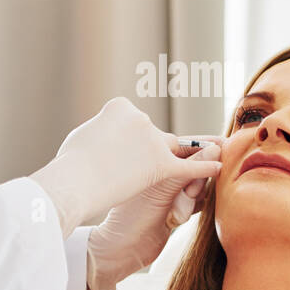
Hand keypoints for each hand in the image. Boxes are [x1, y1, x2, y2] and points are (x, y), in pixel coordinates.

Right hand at [29, 98, 221, 238]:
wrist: (72, 183)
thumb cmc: (70, 165)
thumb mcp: (82, 138)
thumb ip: (102, 133)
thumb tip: (105, 133)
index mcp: (119, 106)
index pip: (132, 121)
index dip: (127, 139)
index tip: (119, 152)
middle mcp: (140, 119)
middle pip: (154, 135)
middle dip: (153, 150)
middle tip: (157, 158)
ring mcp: (153, 140)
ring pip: (173, 149)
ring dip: (192, 152)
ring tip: (212, 150)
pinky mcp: (161, 165)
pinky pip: (188, 166)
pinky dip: (204, 166)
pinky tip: (219, 165)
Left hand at [86, 139, 221, 289]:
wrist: (124, 250)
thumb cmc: (134, 217)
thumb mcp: (163, 190)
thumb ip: (190, 169)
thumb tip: (216, 149)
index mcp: (153, 159)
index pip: (186, 145)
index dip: (206, 147)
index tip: (226, 147)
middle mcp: (163, 172)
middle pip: (197, 166)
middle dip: (195, 181)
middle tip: (187, 194)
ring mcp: (170, 190)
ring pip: (199, 185)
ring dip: (191, 199)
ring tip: (174, 213)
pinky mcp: (176, 206)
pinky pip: (198, 201)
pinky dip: (192, 208)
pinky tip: (176, 218)